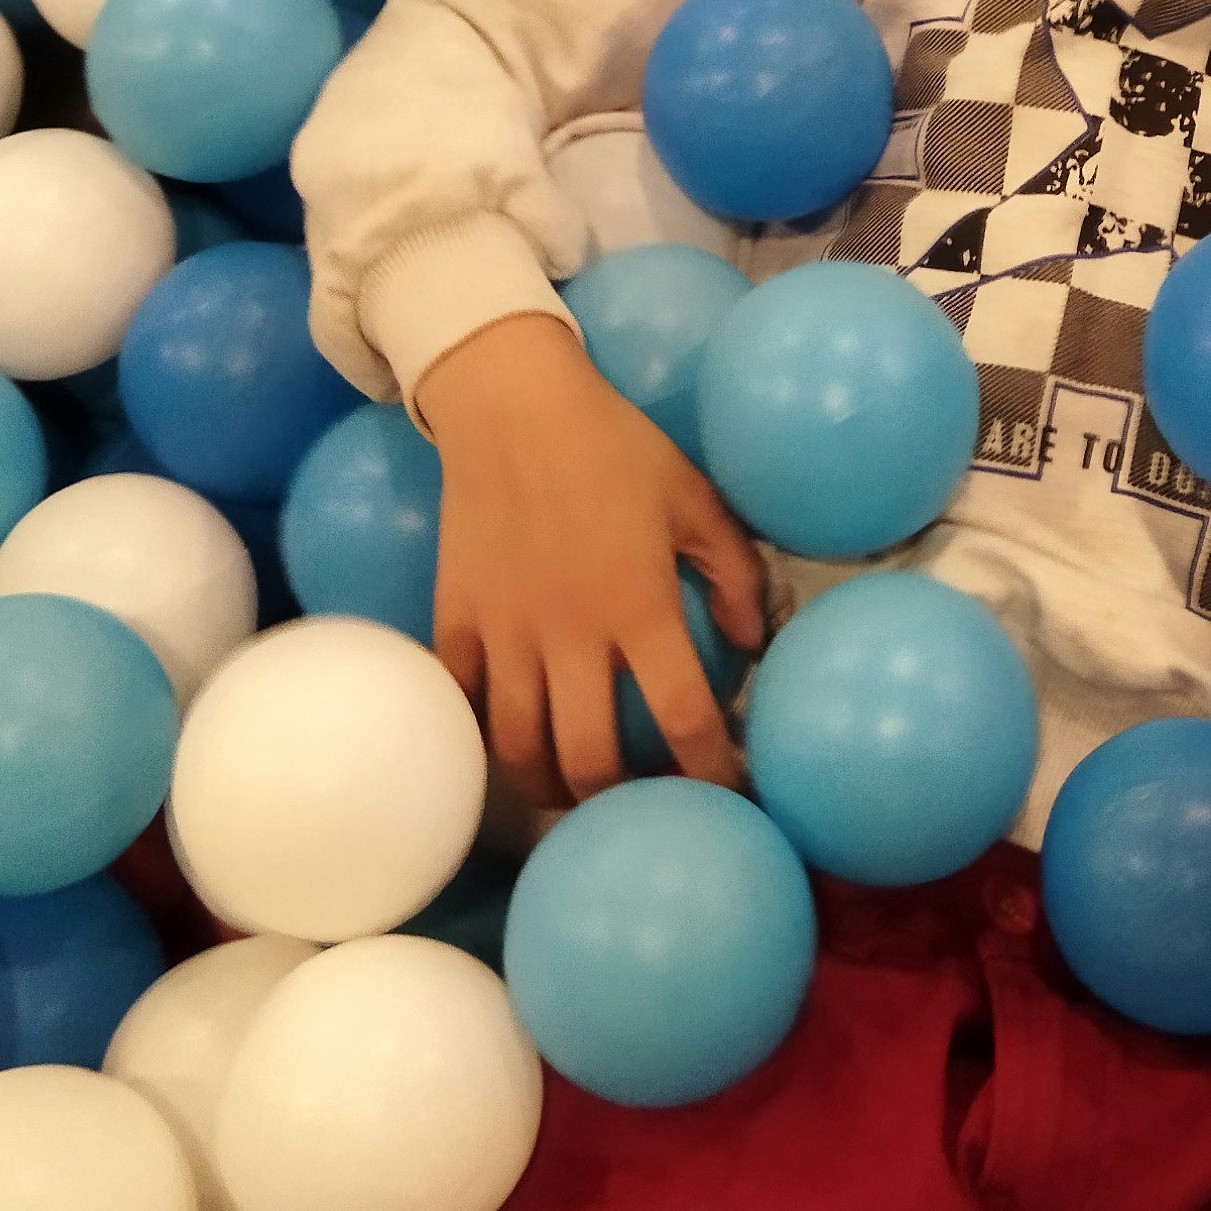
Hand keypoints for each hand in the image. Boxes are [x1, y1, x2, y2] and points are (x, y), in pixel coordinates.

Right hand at [415, 315, 770, 808]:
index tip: (729, 791)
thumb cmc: (613, 447)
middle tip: (638, 807)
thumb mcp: (695, 497)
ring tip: (571, 793)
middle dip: (619, 803)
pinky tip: (505, 749)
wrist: (511, 403)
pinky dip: (479, 740)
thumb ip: (734, 573)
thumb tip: (754, 645)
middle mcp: (570, 633)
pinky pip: (461, 704)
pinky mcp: (457, 620)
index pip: (683, 715)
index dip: (712, 770)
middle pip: (589, 759)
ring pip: (517, 747)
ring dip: (547, 788)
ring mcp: (506, 631)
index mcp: (638, 604)